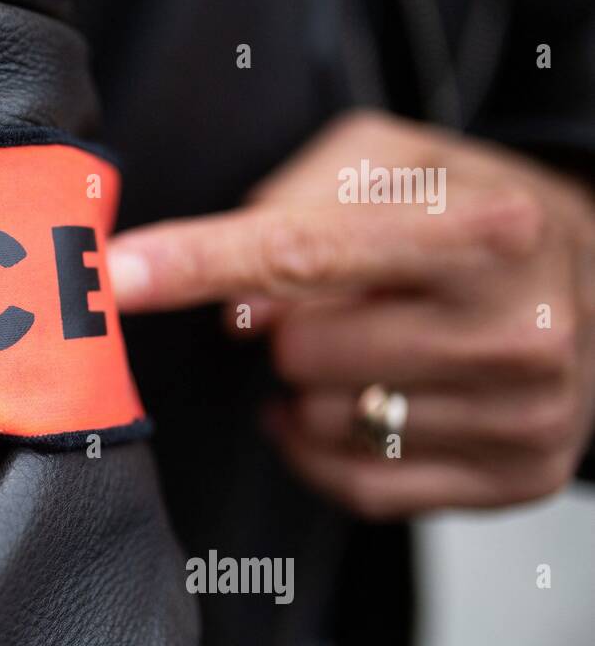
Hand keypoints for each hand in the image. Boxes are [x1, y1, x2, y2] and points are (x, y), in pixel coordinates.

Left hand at [107, 111, 594, 518]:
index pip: (307, 252)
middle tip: (341, 302)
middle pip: (297, 350)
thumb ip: (298, 205)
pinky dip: (326, 444)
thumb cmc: (471, 215)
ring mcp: (526, 415)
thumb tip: (238, 306)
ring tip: (371, 344)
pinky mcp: (515, 479)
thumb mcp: (394, 162)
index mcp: (486, 231)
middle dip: (287, 325)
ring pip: (318, 422)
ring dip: (309, 384)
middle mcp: (518, 329)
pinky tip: (363, 399)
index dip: (201, 263)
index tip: (120, 276)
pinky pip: (353, 483)